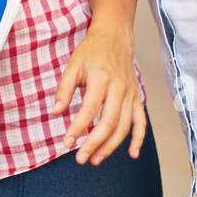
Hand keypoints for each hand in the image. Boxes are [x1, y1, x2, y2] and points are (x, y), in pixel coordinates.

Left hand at [53, 19, 144, 164]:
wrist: (115, 37)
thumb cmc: (91, 52)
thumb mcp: (73, 66)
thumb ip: (64, 90)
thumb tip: (56, 113)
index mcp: (101, 79)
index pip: (89, 109)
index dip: (78, 128)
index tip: (66, 142)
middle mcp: (119, 88)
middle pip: (109, 122)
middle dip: (94, 143)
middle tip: (81, 158)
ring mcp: (130, 94)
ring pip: (124, 126)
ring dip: (111, 146)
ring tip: (96, 159)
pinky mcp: (137, 97)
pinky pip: (140, 121)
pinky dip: (138, 139)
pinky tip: (132, 154)